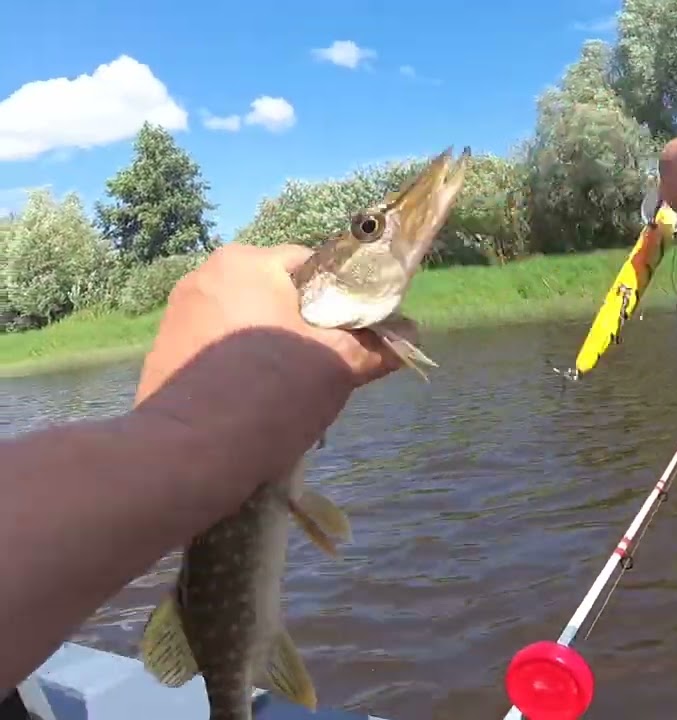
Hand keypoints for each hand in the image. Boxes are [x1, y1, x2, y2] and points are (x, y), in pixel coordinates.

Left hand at [135, 243, 399, 408]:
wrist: (191, 452)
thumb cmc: (272, 390)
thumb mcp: (339, 366)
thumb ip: (376, 347)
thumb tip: (410, 338)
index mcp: (246, 263)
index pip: (309, 264)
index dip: (339, 297)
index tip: (353, 332)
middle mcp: (204, 277)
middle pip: (273, 293)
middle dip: (302, 325)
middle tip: (324, 365)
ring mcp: (176, 315)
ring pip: (244, 322)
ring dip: (270, 348)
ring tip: (289, 391)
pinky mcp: (161, 354)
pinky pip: (215, 350)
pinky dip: (238, 368)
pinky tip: (252, 404)